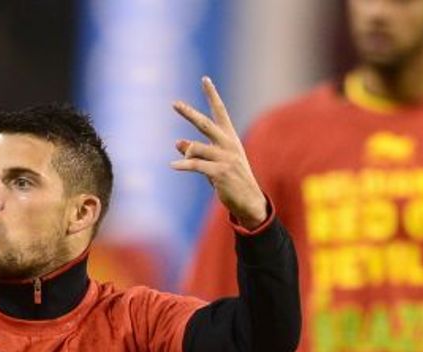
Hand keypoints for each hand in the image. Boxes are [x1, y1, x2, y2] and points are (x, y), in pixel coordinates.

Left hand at [171, 76, 268, 228]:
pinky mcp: (220, 172)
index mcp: (230, 138)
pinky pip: (195, 165)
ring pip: (196, 148)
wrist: (249, 201)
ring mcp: (225, 158)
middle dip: (189, 113)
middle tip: (175, 103)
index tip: (205, 79)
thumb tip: (178, 142)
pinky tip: (173, 165)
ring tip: (179, 163)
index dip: (212, 95)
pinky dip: (182, 164)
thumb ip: (197, 152)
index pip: (220, 111)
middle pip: (205, 123)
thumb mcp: (214, 162)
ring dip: (186, 155)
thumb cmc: (230, 180)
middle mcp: (228, 144)